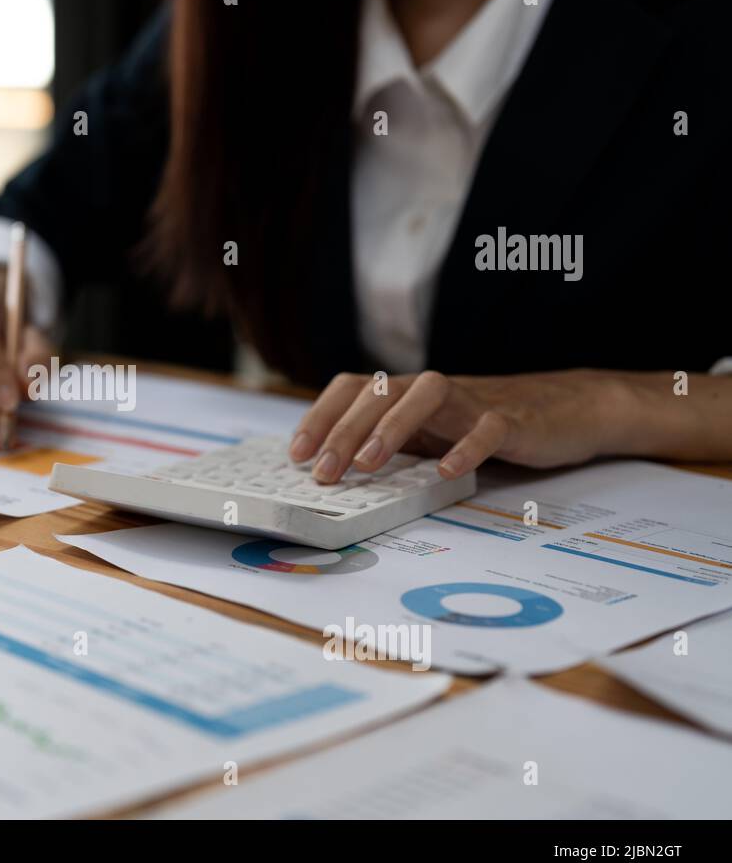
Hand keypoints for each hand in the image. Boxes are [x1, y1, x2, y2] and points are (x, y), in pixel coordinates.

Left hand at [289, 370, 634, 482]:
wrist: (566, 410)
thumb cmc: (482, 424)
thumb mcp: (427, 434)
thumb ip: (388, 446)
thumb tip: (332, 472)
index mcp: (408, 393)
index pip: (353, 389)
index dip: (321, 417)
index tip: (296, 454)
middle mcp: (433, 390)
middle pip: (380, 393)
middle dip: (343, 431)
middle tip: (323, 473)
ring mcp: (473, 401)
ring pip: (428, 396)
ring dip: (393, 427)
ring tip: (369, 465)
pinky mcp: (513, 420)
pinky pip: (488, 428)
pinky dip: (467, 447)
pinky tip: (447, 471)